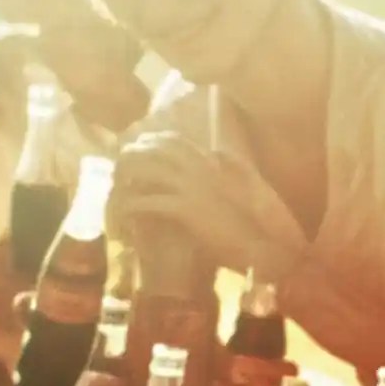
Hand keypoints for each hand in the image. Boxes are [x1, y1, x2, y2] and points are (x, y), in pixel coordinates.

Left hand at [111, 132, 265, 271]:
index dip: (150, 142)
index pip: (174, 141)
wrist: (267, 244)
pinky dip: (131, 208)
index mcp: (212, 162)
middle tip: (118, 171)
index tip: (137, 149)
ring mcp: (192, 188)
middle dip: (130, 157)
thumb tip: (216, 151)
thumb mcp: (250, 185)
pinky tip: (125, 217)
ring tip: (117, 192)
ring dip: (125, 179)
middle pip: (152, 150)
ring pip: (145, 170)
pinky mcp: (186, 210)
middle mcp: (200, 169)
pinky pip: (147, 202)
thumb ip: (233, 165)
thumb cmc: (261, 221)